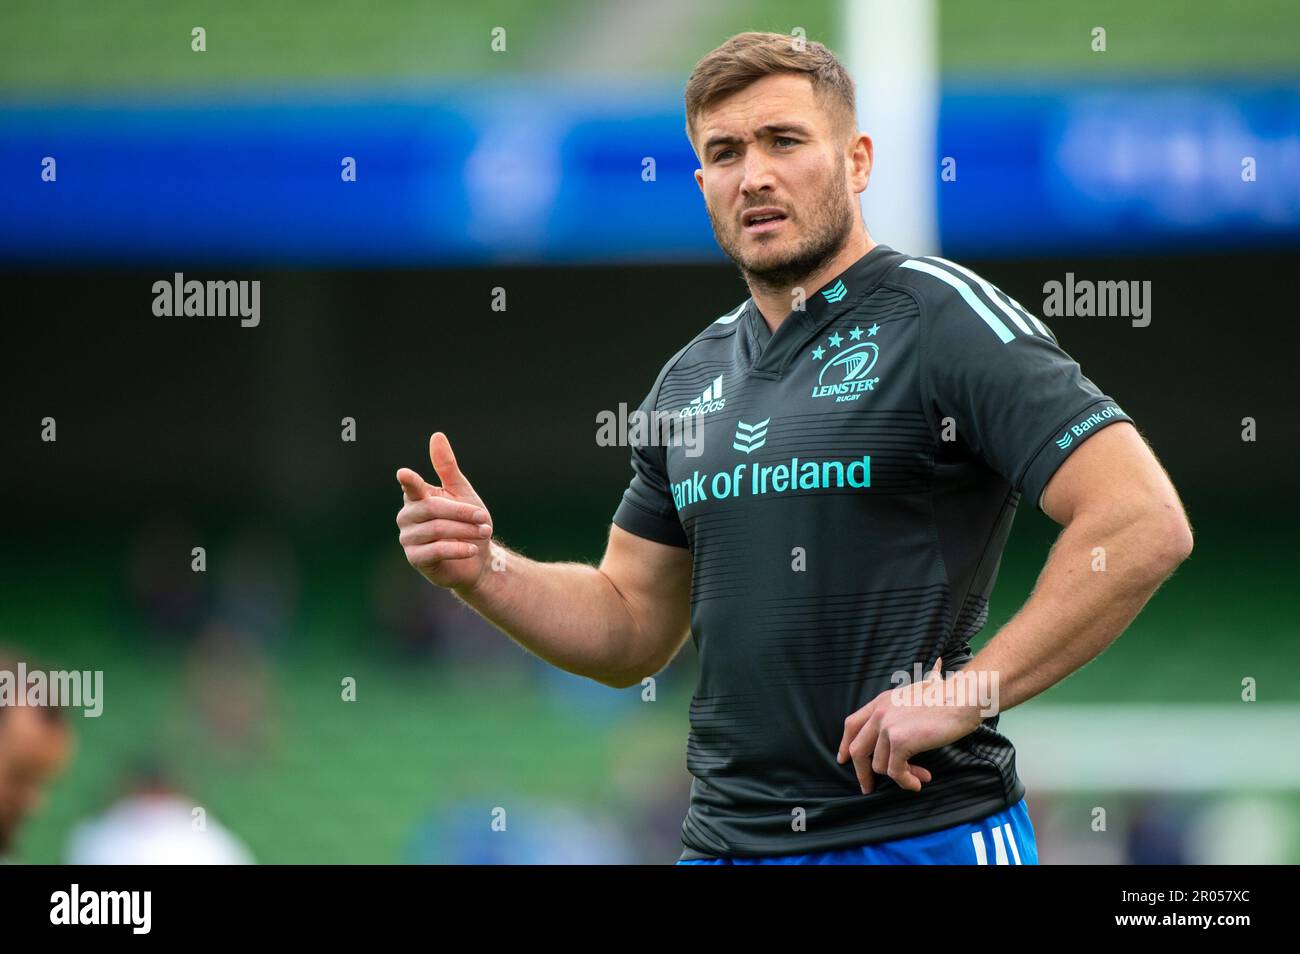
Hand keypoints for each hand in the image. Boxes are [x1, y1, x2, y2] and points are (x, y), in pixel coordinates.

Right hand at [395, 432, 493, 593]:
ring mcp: (408, 538)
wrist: (477, 559)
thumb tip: (436, 435)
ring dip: (465, 530)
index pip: (411, 486)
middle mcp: (408, 516)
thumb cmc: (467, 522)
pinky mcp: (416, 558)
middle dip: (462, 513)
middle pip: (433, 509)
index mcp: (416, 497)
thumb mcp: (462, 492)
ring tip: (484, 532)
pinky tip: (471, 549)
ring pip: (437, 529)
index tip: (404, 473)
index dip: (409, 480)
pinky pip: (436, 551)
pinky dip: (457, 549)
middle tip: (484, 518)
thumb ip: (447, 467)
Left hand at [835, 657, 984, 793]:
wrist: (961, 698)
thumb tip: (890, 741)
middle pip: (858, 749)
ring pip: (879, 765)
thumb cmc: (945, 700)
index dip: (845, 744)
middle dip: (862, 772)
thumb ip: (896, 715)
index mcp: (880, 702)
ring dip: (898, 777)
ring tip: (917, 777)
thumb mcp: (910, 701)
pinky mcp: (900, 741)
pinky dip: (906, 782)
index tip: (844, 759)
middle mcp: (879, 713)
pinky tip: (918, 783)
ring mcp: (887, 727)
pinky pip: (895, 771)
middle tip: (868, 788)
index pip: (851, 725)